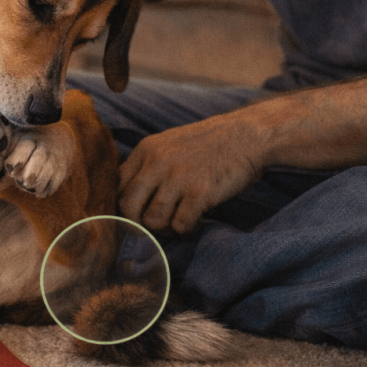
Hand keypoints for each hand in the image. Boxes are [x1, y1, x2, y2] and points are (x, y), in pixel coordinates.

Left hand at [118, 114, 264, 233]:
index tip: (138, 214)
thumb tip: (131, 197)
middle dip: (138, 223)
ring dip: (165, 229)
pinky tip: (195, 222)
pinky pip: (179, 225)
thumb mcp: (170, 143)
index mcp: (146, 149)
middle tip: (155, 226)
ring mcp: (177, 178)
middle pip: (128, 206)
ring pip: (153, 220)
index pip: (118, 186)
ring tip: (178, 223)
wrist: (247, 135)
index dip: (125, 206)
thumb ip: (149, 164)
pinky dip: (185, 230)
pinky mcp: (199, 192)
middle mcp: (157, 162)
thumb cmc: (210, 143)